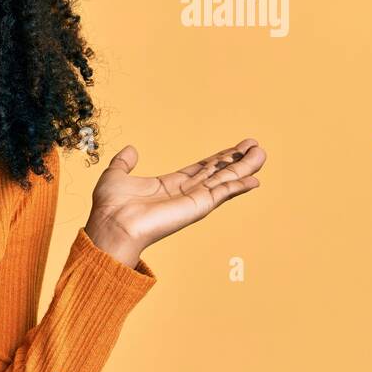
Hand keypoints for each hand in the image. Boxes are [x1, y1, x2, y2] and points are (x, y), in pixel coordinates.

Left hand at [83, 139, 266, 265]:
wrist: (112, 225)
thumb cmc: (109, 207)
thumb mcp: (115, 176)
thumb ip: (124, 163)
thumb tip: (131, 149)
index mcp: (167, 186)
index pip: (199, 169)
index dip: (217, 158)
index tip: (235, 149)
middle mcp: (183, 194)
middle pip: (216, 173)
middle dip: (235, 160)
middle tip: (255, 146)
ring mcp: (192, 200)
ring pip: (223, 180)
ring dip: (243, 167)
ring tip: (261, 154)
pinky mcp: (196, 206)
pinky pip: (221, 193)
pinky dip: (238, 186)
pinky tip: (255, 179)